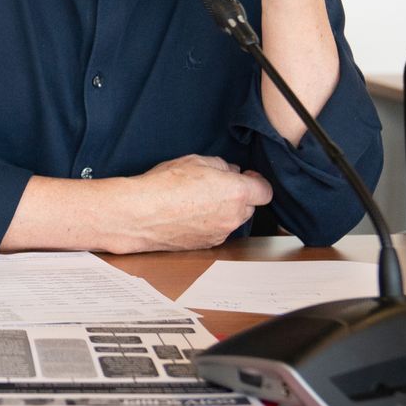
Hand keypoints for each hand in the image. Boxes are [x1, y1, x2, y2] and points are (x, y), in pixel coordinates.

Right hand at [108, 154, 272, 252]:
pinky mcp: (206, 244)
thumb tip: (229, 171)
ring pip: (232, 220)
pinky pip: (217, 231)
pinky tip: (188, 214)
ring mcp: (220, 233)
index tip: (246, 178)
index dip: (256, 183)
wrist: (139, 214)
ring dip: (223, 211)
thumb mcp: (195, 160)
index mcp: (237, 192)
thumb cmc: (164, 186)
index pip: (265, 191)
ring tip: (196, 201)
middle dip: (237, 197)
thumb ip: (221, 165)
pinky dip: (209, 223)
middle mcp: (233, 216)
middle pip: (249, 206)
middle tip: (214, 187)